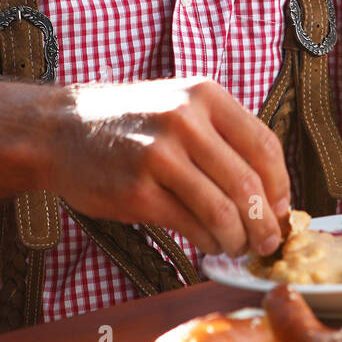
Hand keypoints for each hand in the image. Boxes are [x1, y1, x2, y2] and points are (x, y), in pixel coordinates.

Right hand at [49, 77, 290, 257]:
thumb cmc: (129, 124)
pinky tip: (209, 244)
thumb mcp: (179, 107)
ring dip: (238, 239)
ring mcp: (159, 155)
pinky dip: (209, 242)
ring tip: (236, 246)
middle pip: (249, 183)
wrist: (59, 129)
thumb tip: (272, 196)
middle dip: (266, 223)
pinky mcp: (137, 191)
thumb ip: (223, 139)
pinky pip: (191, 225)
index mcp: (204, 95)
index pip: (265, 146)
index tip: (282, 210)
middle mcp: (184, 120)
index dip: (281, 187)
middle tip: (268, 243)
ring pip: (223, 210)